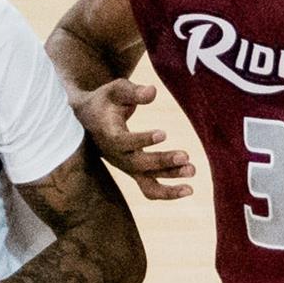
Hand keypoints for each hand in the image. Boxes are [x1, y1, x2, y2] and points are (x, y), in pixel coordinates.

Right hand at [73, 78, 192, 199]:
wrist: (90, 120)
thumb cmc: (106, 101)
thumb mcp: (115, 90)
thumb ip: (133, 92)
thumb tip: (153, 91)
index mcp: (108, 135)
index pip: (123, 142)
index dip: (142, 140)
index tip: (163, 133)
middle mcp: (117, 156)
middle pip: (138, 164)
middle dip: (161, 161)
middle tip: (185, 156)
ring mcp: (126, 167)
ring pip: (146, 183)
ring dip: (169, 180)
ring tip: (192, 170)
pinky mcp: (136, 173)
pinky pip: (151, 188)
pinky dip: (169, 192)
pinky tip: (189, 189)